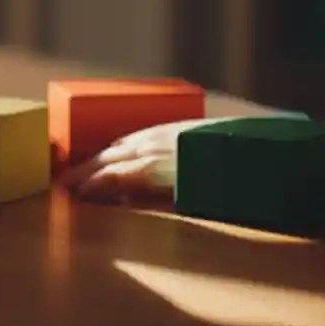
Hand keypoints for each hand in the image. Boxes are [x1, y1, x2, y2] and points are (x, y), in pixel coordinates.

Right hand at [58, 118, 233, 203]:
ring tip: (83, 167)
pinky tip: (119, 149)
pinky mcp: (177, 126)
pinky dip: (120, 144)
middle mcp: (153, 145)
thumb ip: (154, 199)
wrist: (262, 150)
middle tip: (62, 182)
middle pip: (110, 157)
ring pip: (122, 143)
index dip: (90, 186)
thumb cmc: (228, 182)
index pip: (112, 175)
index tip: (72, 196)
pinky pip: (138, 134)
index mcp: (154, 166)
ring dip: (99, 155)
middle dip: (84, 169)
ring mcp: (164, 133)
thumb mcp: (191, 198)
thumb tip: (124, 199)